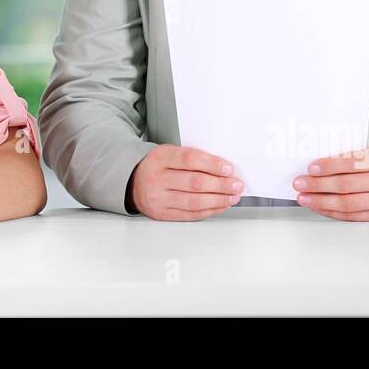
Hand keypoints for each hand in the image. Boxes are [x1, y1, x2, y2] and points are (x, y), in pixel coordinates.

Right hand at [128, 145, 243, 220]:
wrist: (132, 182)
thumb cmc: (158, 166)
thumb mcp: (169, 153)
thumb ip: (191, 158)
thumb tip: (223, 168)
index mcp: (160, 158)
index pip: (190, 159)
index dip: (212, 164)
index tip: (229, 168)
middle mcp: (158, 179)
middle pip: (195, 182)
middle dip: (221, 185)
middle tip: (236, 184)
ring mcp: (159, 198)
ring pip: (194, 201)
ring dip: (218, 200)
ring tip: (233, 197)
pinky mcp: (162, 214)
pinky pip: (190, 214)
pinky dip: (209, 210)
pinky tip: (221, 205)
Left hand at [291, 144, 368, 220]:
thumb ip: (355, 153)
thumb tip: (322, 156)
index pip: (352, 162)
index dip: (329, 165)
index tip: (311, 167)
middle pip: (346, 185)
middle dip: (319, 184)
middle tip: (300, 183)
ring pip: (347, 203)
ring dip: (321, 201)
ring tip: (303, 197)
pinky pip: (352, 216)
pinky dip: (332, 212)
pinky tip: (318, 207)